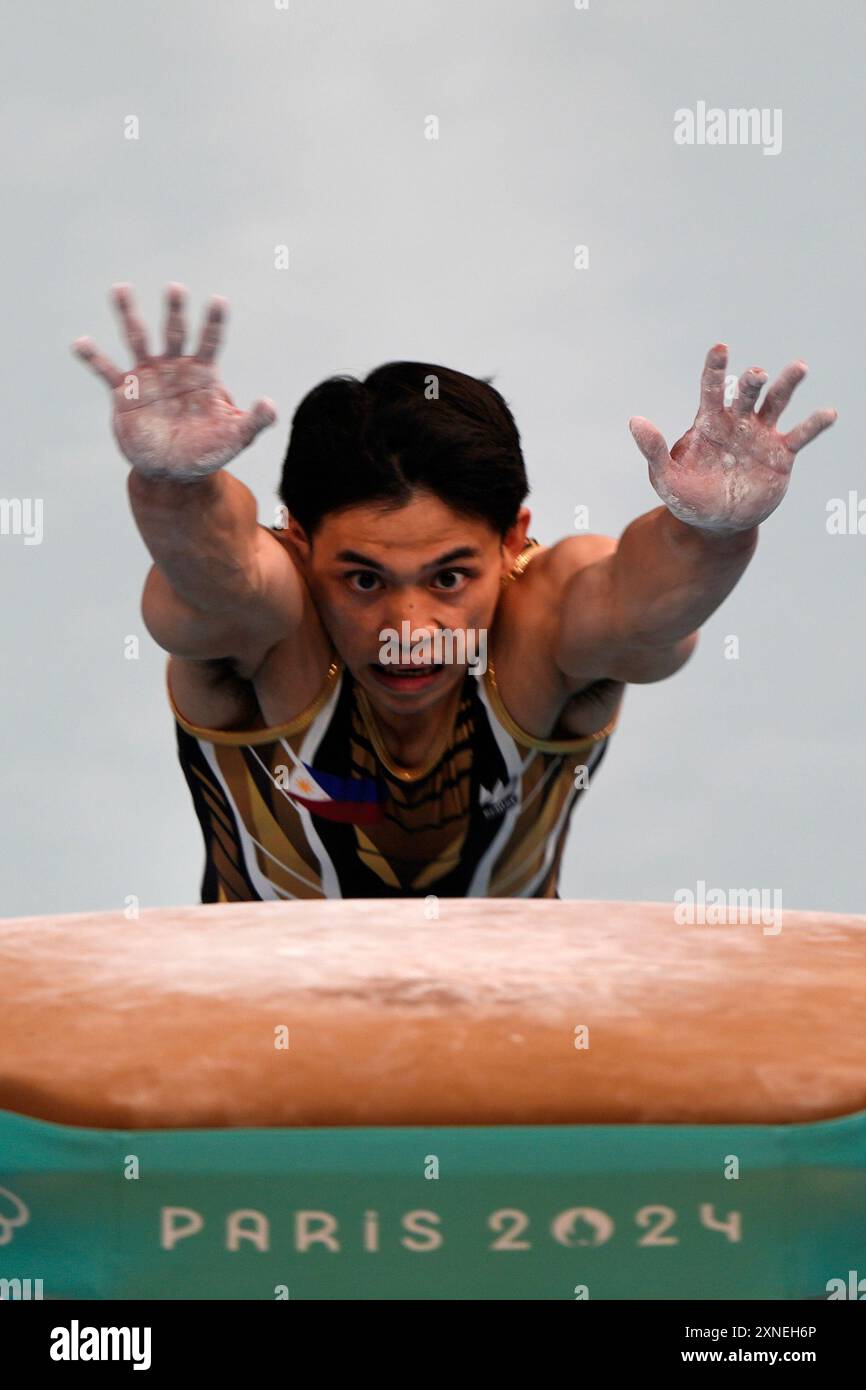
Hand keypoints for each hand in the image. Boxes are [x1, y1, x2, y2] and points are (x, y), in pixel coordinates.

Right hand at [72, 283, 276, 479]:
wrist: (173, 472)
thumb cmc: (207, 451)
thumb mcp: (234, 438)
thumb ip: (253, 421)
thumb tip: (271, 405)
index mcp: (202, 374)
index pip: (210, 342)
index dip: (214, 322)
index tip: (219, 300)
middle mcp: (174, 367)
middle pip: (175, 332)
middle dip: (175, 311)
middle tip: (176, 288)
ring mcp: (148, 376)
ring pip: (137, 338)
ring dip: (129, 314)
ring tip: (120, 288)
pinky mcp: (124, 393)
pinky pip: (107, 370)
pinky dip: (94, 358)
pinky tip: (80, 344)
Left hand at [629, 344, 837, 532]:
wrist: (716, 524)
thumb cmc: (687, 498)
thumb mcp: (665, 478)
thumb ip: (653, 450)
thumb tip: (635, 420)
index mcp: (709, 422)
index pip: (712, 388)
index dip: (716, 368)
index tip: (721, 348)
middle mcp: (737, 422)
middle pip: (747, 393)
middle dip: (752, 382)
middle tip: (757, 375)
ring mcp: (761, 436)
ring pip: (777, 403)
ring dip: (787, 385)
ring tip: (799, 368)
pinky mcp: (780, 455)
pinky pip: (800, 436)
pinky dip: (814, 425)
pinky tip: (829, 413)